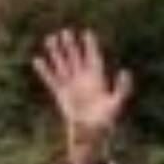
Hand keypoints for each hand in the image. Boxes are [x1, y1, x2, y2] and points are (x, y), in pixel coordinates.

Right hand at [32, 28, 132, 162]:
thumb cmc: (106, 119)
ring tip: (50, 39)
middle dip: (71, 45)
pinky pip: (51, 79)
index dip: (90, 46)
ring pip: (62, 65)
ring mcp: (71, 85)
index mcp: (97, 79)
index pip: (93, 58)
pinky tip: (38, 60)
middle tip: (66, 32)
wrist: (91, 132)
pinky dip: (44, 71)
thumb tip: (125, 71)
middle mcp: (83, 79)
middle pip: (76, 58)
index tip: (87, 33)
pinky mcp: (60, 93)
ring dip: (56, 53)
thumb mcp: (117, 102)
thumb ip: (123, 88)